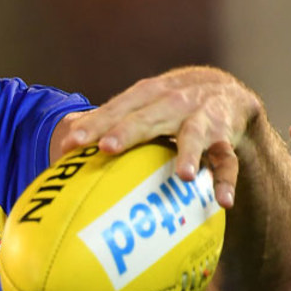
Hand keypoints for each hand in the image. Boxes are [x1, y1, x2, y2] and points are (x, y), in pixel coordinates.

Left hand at [57, 66, 262, 207]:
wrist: (224, 88)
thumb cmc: (166, 104)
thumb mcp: (139, 105)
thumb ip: (106, 122)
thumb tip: (63, 147)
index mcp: (146, 96)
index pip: (115, 109)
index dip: (93, 125)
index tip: (71, 143)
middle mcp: (173, 103)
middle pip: (148, 117)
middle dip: (128, 132)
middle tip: (108, 148)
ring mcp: (201, 120)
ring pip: (194, 136)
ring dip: (189, 155)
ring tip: (184, 176)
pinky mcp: (224, 138)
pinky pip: (227, 162)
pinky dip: (226, 181)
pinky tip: (222, 202)